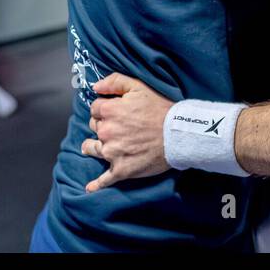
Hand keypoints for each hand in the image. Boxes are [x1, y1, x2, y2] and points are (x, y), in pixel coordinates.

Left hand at [82, 73, 173, 191]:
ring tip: (102, 147)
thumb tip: (95, 86)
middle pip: (94, 127)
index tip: (116, 111)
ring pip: (92, 149)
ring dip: (94, 147)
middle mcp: (106, 132)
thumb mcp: (139, 87)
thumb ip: (114, 81)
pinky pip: (104, 179)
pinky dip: (96, 184)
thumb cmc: (160, 109)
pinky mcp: (121, 170)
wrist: (178, 134)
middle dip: (103, 125)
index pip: (95, 108)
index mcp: (109, 110)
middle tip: (119, 126)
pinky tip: (90, 187)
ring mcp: (112, 152)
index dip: (104, 108)